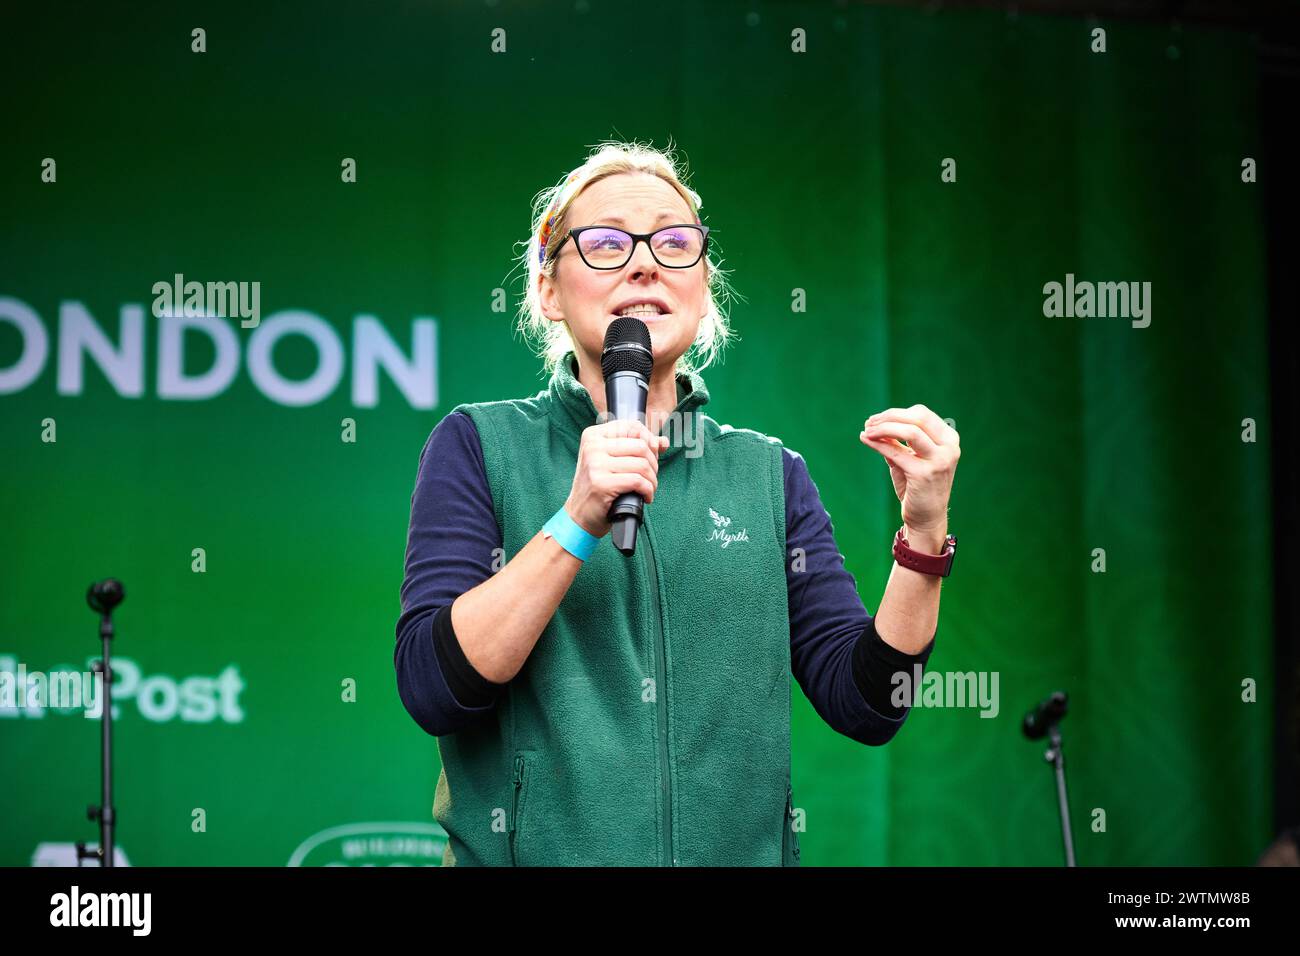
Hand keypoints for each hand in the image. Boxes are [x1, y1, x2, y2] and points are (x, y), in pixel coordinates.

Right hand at [564, 419, 668, 536]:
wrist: (579, 514)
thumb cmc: (598, 487)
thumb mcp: (613, 461)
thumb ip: (637, 448)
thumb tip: (663, 441)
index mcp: (594, 435)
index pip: (632, 426)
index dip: (649, 440)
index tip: (651, 456)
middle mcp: (593, 446)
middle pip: (641, 446)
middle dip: (653, 464)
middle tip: (650, 477)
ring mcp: (595, 464)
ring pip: (642, 464)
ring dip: (652, 480)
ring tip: (648, 488)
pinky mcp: (601, 483)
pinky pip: (638, 481)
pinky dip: (648, 490)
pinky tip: (645, 497)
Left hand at [860, 404, 959, 547]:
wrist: (926, 518)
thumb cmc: (917, 486)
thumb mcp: (908, 458)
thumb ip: (896, 441)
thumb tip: (874, 423)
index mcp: (949, 439)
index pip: (922, 414)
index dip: (896, 413)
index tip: (876, 418)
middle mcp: (949, 447)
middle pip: (917, 418)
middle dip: (889, 417)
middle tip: (869, 422)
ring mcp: (939, 461)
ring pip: (909, 431)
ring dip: (884, 427)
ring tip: (867, 430)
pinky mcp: (924, 474)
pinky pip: (896, 452)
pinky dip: (878, 444)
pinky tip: (866, 440)